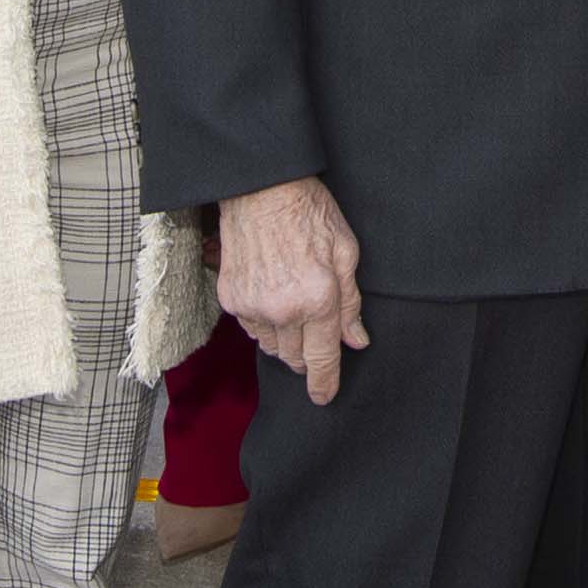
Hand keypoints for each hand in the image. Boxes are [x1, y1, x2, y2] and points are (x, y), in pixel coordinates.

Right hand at [218, 176, 365, 404]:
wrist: (260, 190)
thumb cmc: (309, 213)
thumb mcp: (346, 252)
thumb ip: (350, 303)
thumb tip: (356, 339)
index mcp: (318, 299)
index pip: (323, 359)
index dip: (325, 384)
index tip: (324, 397)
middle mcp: (283, 310)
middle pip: (296, 358)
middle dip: (308, 355)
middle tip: (315, 334)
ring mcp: (253, 307)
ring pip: (272, 347)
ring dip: (286, 340)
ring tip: (294, 308)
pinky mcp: (231, 300)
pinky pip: (251, 329)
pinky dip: (264, 323)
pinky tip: (273, 298)